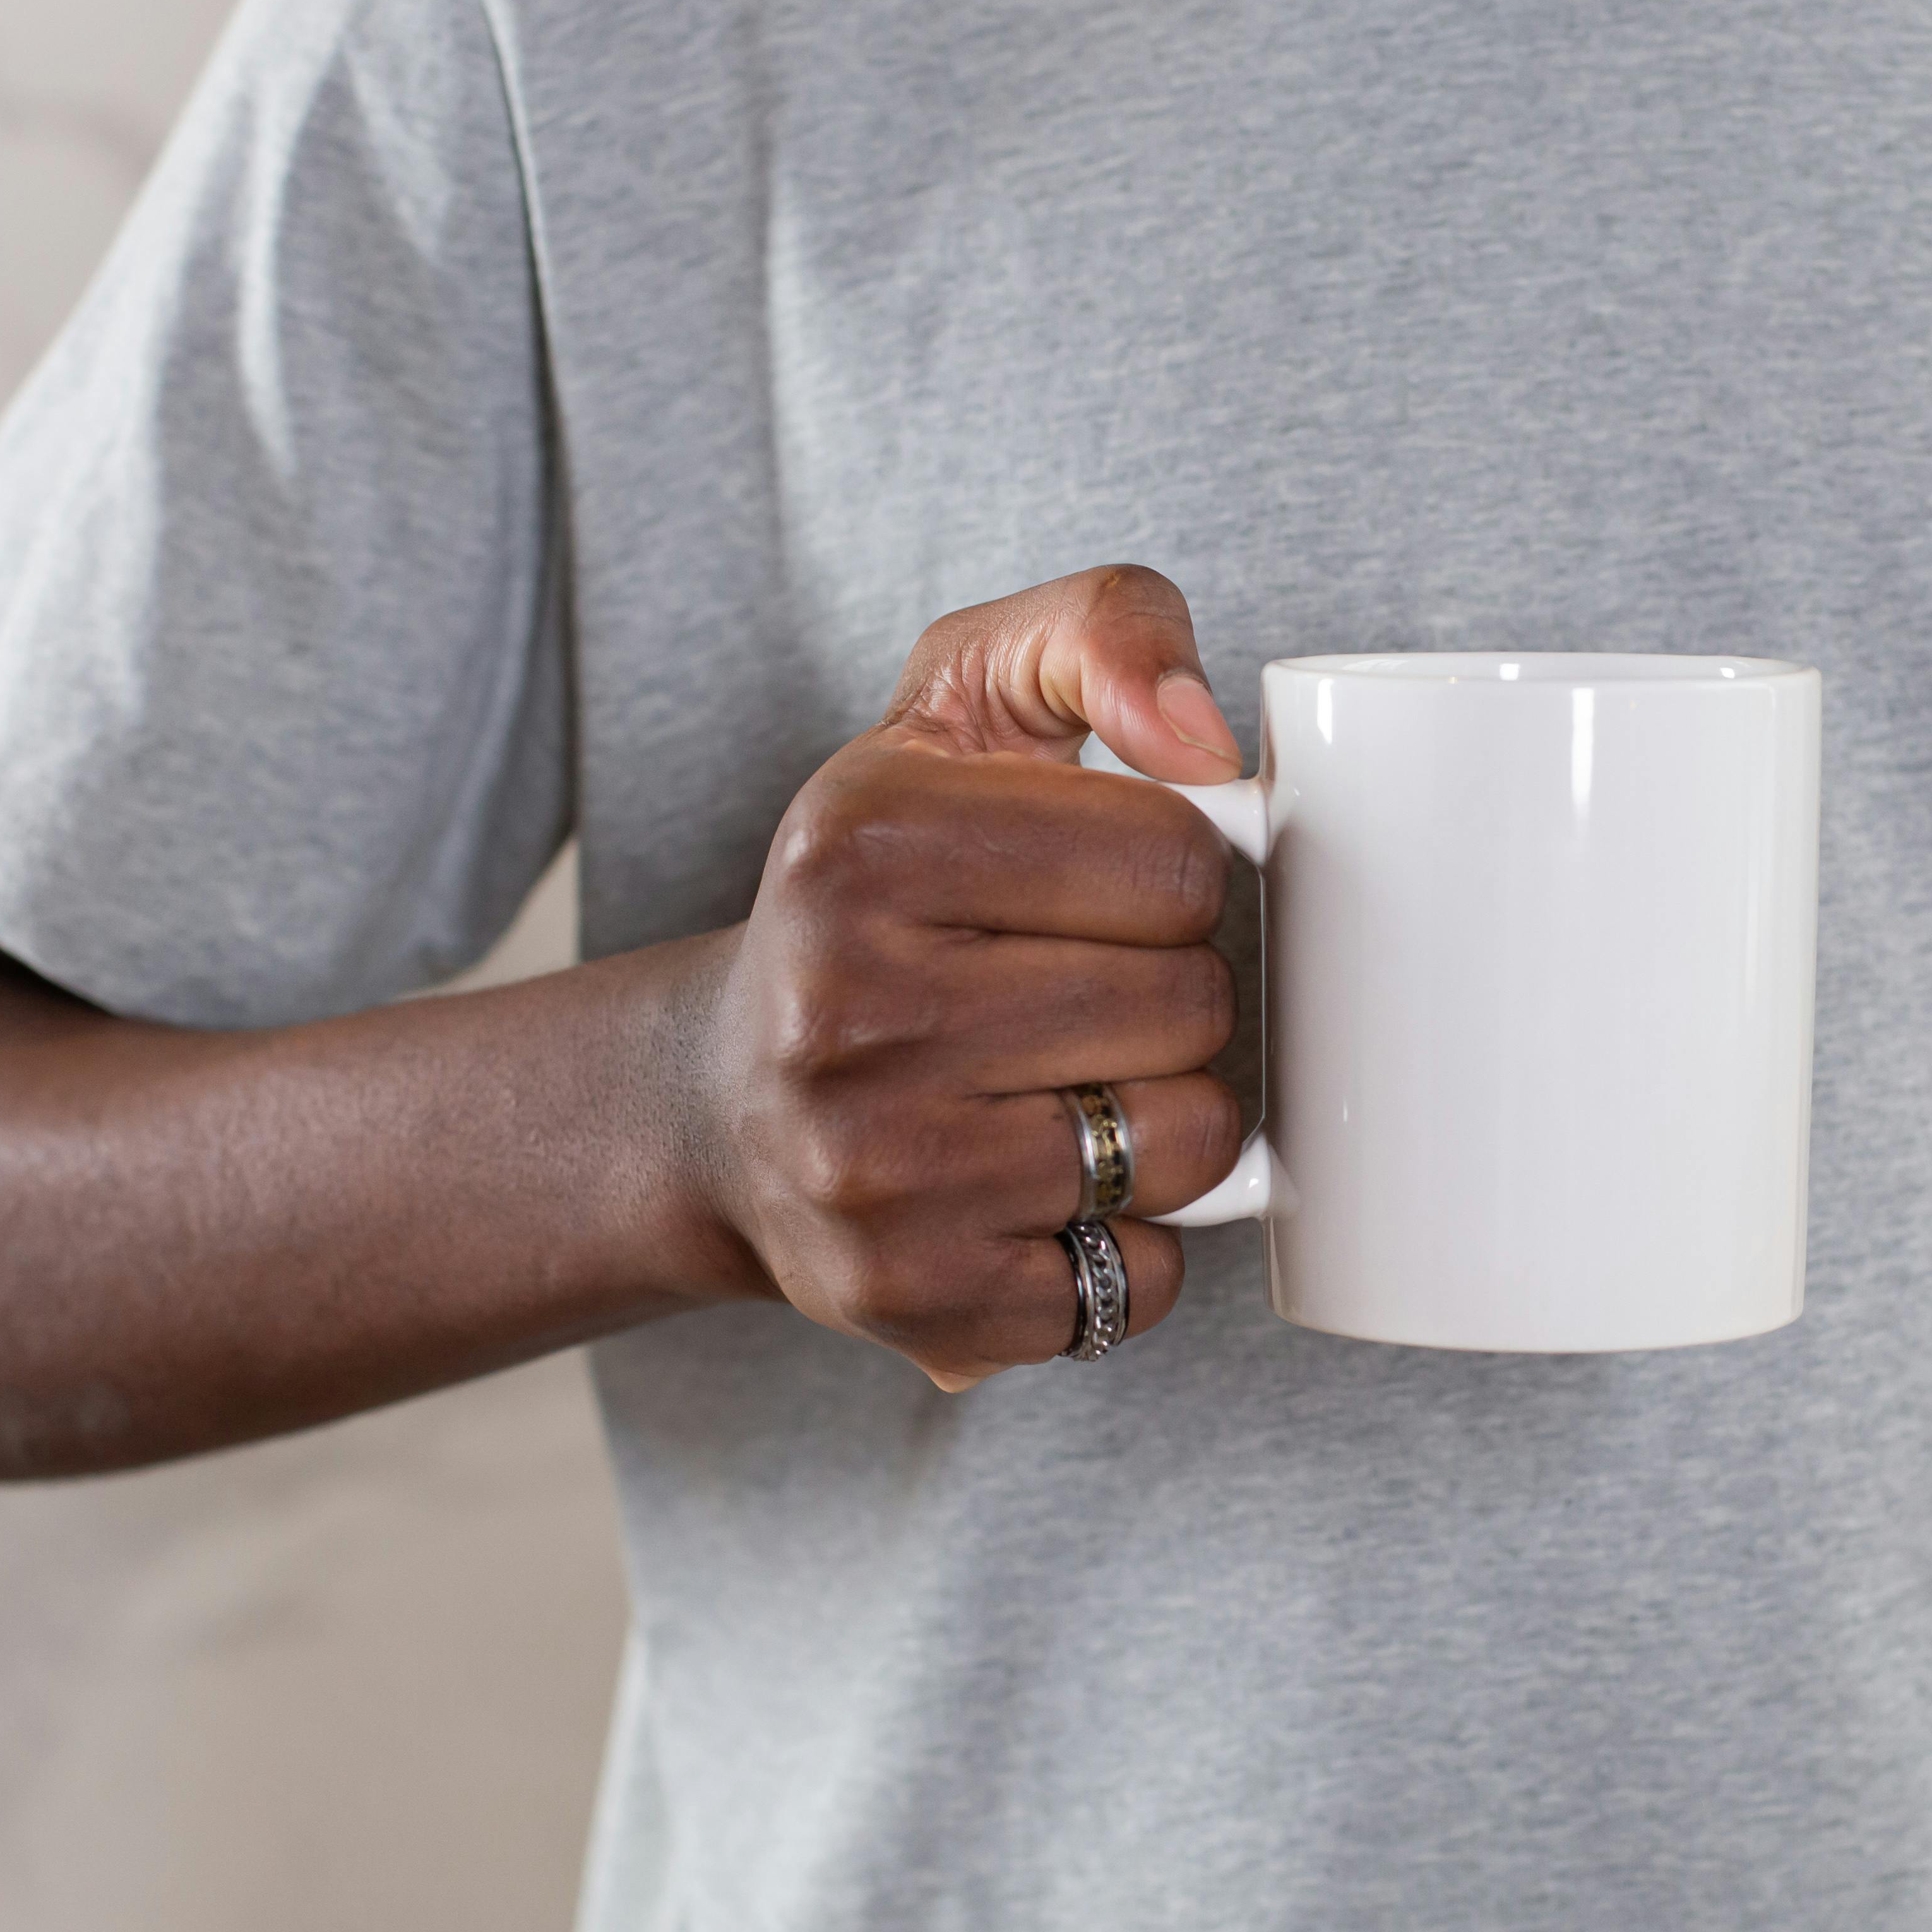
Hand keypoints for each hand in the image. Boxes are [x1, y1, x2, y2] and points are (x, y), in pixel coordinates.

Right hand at [689, 566, 1252, 1388]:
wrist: (722, 1104)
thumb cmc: (880, 894)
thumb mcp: (962, 706)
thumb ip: (1102, 632)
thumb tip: (1209, 738)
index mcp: (858, 845)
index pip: (1177, 857)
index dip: (1167, 875)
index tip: (1086, 891)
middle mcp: (842, 1012)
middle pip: (1191, 1003)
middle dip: (1169, 994)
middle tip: (1072, 995)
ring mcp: (873, 1173)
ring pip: (1186, 1144)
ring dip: (1165, 1120)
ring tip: (1062, 1088)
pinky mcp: (913, 1299)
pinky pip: (1144, 1279)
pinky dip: (1127, 1241)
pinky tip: (1040, 1193)